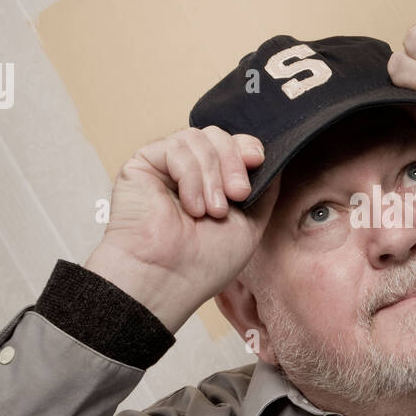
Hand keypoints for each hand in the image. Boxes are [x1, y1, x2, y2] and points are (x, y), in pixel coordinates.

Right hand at [83, 126, 279, 332]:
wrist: (168, 280)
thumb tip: (273, 156)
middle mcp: (189, 172)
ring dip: (212, 175)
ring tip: (211, 211)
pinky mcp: (142, 164)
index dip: (247, 147)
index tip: (257, 161)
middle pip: (217, 135)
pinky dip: (191, 176)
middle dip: (233, 161)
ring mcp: (164, 167)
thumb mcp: (251, 223)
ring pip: (198, 138)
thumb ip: (264, 188)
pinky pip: (175, 147)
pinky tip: (191, 207)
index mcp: (213, 183)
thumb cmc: (205, 262)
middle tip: (237, 195)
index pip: (233, 145)